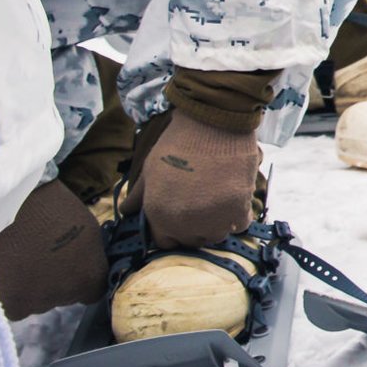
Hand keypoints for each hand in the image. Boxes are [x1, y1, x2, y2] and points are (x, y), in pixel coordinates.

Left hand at [125, 116, 260, 248]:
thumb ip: (139, 195)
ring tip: (217, 203)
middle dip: (194, 228)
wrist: (213, 124)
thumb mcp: (150, 168)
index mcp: (159, 215)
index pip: (165, 242)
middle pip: (192, 241)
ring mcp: (213, 219)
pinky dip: (238, 216)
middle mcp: (185, 224)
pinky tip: (233, 201)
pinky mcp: (239, 210)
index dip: (171, 231)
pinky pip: (240, 225)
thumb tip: (126, 211)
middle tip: (200, 207)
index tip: (179, 218)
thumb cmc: (178, 143)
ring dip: (217, 224)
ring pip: (216, 235)